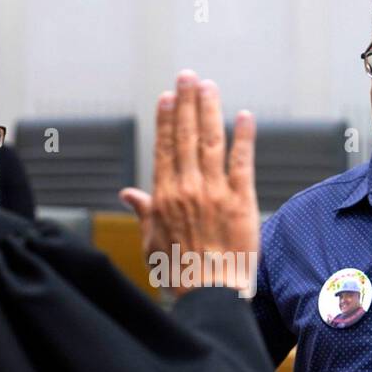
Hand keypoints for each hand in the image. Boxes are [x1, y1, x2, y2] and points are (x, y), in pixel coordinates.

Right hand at [118, 71, 258, 294]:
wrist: (209, 294)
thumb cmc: (179, 272)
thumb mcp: (152, 242)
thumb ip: (143, 212)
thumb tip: (127, 195)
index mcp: (164, 197)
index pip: (164, 149)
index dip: (165, 120)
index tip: (167, 97)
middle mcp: (187, 189)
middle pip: (185, 137)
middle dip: (186, 103)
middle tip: (188, 77)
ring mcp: (214, 193)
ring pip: (211, 141)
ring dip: (210, 110)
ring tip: (209, 86)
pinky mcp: (241, 201)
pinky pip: (242, 162)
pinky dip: (243, 137)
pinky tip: (244, 117)